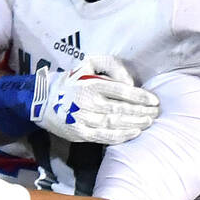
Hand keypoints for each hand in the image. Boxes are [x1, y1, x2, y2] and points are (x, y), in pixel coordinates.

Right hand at [32, 55, 158, 144]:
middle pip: (122, 108)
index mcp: (92, 84)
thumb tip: (130, 82)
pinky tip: (134, 133)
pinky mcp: (80, 133)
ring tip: (149, 122)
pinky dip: (121, 136)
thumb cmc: (73, 81)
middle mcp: (89, 102)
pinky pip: (105, 137)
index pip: (122, 91)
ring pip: (116, 123)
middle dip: (142, 112)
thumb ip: (111, 65)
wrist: (44, 101)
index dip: (141, 97)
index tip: (155, 101)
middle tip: (156, 113)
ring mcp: (84, 119)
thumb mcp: (89, 63)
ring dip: (136, 124)